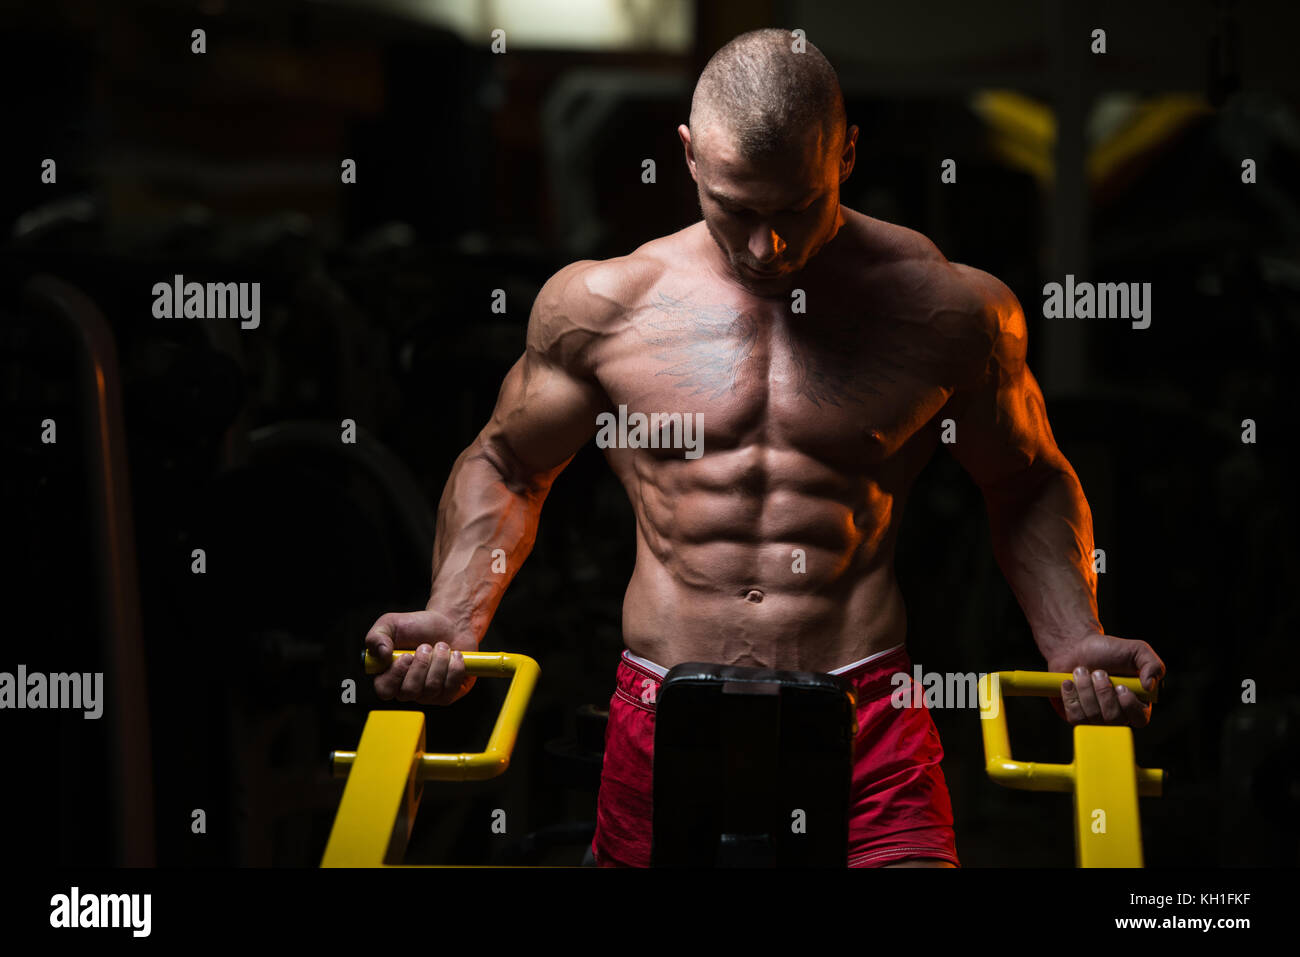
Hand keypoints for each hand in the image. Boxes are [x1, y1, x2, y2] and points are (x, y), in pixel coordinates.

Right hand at [364, 609, 477, 705]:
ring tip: (442, 646)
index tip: (406, 656)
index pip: (385, 691)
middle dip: (422, 664)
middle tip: (426, 646)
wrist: (449, 624)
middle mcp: (406, 689)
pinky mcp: (448, 694)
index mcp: (388, 676)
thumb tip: (381, 654)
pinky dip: (455, 667)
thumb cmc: (418, 626)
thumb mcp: (391, 624)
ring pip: (431, 688)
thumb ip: (376, 637)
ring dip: (439, 661)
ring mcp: (427, 695)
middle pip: (409, 692)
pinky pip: (451, 688)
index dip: (395, 676)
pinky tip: (455, 655)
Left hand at [1047, 632, 1165, 727]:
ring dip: (1085, 689)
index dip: (1129, 705)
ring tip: (1081, 671)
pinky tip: (1069, 682)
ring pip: (1093, 717)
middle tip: (1098, 671)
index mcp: (1137, 702)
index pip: (1140, 719)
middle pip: (1114, 718)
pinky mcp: (1077, 717)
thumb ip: (1153, 665)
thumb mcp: (1137, 650)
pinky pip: (1075, 717)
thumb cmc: (1107, 650)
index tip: (1120, 686)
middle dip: (1103, 692)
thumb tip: (1150, 686)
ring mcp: (1096, 719)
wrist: (1075, 647)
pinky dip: (1071, 696)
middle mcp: (1118, 714)